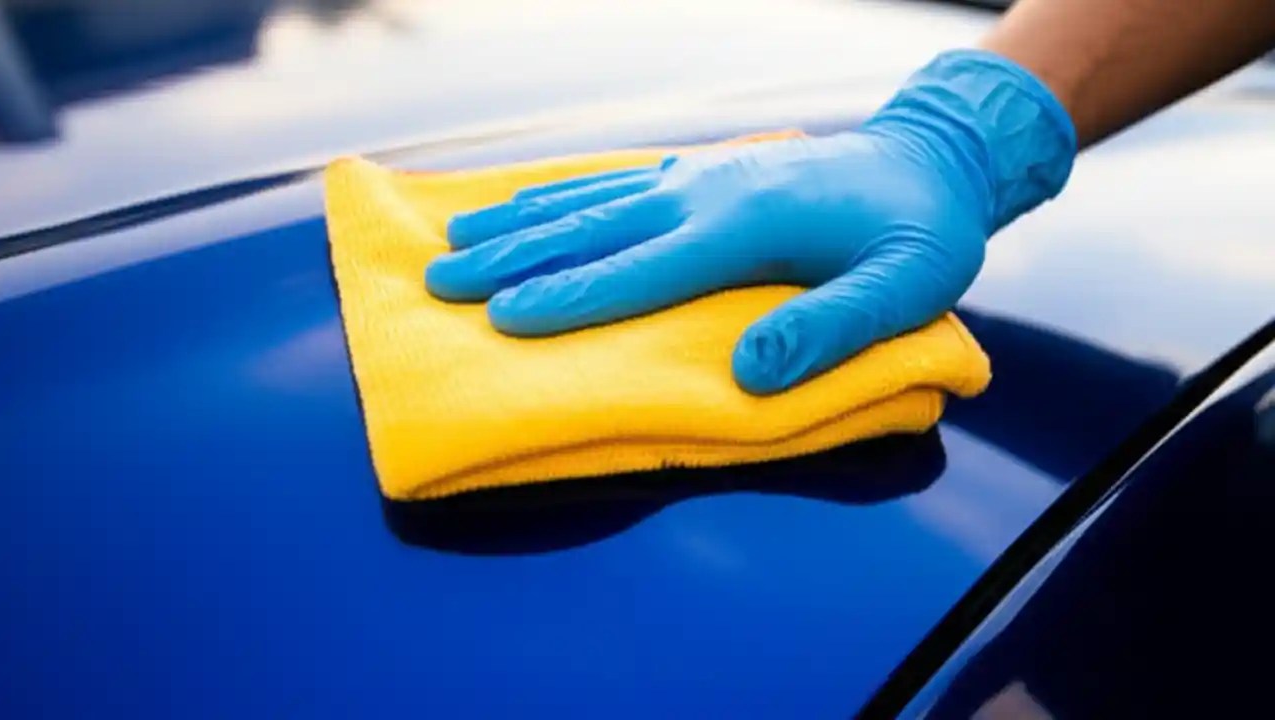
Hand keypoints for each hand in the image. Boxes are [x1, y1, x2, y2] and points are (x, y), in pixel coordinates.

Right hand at [426, 51, 1075, 393]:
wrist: (931, 156)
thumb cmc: (921, 231)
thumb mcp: (908, 286)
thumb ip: (834, 328)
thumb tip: (750, 370)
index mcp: (748, 224)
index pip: (643, 269)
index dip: (573, 297)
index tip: (502, 318)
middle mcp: (707, 192)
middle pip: (594, 230)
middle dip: (514, 261)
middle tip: (441, 285)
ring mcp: (698, 176)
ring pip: (590, 201)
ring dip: (520, 226)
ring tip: (452, 244)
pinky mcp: (700, 174)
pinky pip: (612, 183)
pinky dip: (558, 197)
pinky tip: (523, 207)